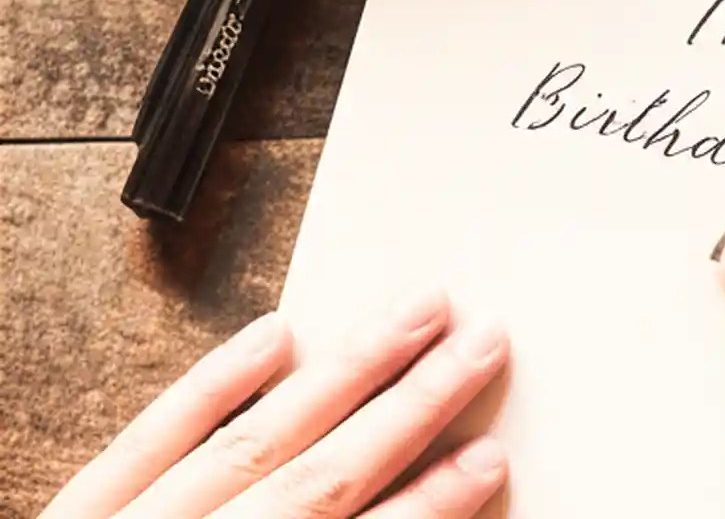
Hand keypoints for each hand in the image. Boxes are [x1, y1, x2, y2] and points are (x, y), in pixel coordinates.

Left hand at [40, 288, 509, 518]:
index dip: (433, 505)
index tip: (488, 458)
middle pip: (323, 475)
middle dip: (412, 406)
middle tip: (480, 344)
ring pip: (255, 439)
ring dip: (342, 372)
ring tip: (408, 316)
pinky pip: (146, 440)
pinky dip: (214, 385)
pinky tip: (272, 335)